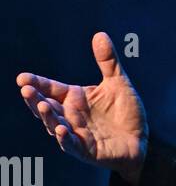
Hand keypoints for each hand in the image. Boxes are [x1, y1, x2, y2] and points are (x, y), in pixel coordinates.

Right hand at [17, 32, 147, 182]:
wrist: (142, 141)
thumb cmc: (127, 113)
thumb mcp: (119, 83)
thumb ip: (108, 62)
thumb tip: (100, 34)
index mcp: (74, 98)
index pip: (50, 88)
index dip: (36, 83)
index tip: (22, 78)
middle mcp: (71, 116)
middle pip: (46, 107)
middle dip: (34, 100)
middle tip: (25, 90)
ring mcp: (77, 134)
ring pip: (55, 125)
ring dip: (48, 117)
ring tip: (43, 106)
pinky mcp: (87, 151)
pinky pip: (72, 145)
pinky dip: (65, 139)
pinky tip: (61, 130)